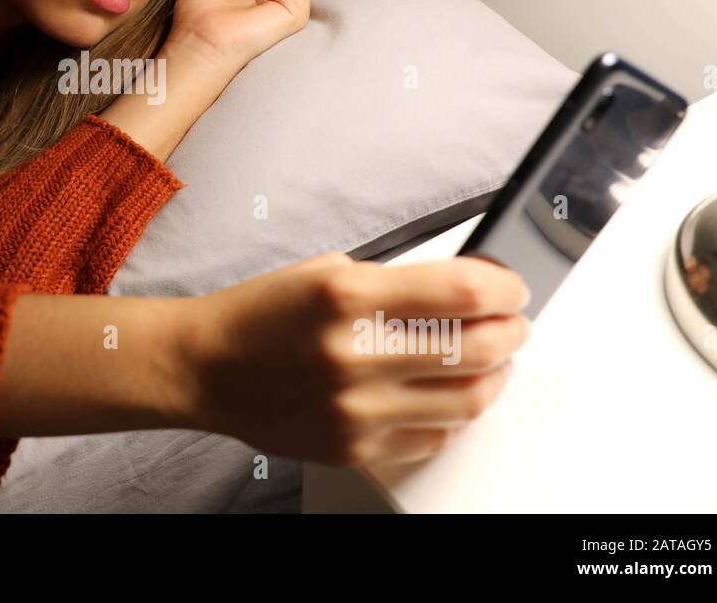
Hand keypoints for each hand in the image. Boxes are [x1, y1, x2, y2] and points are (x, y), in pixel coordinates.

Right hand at [177, 252, 530, 467]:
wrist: (205, 367)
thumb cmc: (260, 315)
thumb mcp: (327, 271)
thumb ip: (396, 284)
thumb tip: (464, 295)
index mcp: (348, 296)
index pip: (464, 293)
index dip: (505, 290)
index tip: (510, 290)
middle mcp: (355, 354)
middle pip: (479, 349)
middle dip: (511, 333)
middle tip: (511, 325)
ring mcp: (357, 408)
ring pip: (467, 401)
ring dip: (493, 377)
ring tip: (488, 361)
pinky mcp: (355, 446)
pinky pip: (434, 436)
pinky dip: (454, 413)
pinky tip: (447, 393)